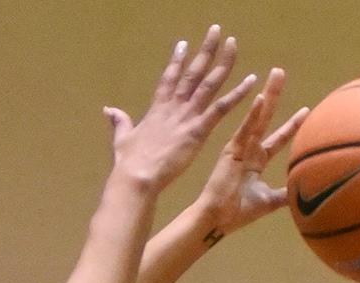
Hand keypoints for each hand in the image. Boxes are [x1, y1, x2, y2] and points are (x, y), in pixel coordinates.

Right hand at [106, 26, 257, 191]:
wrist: (137, 175)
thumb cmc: (129, 161)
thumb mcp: (122, 137)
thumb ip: (119, 121)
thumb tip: (108, 109)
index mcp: (157, 108)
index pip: (170, 78)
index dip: (177, 60)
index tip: (184, 43)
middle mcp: (174, 106)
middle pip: (193, 72)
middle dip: (205, 50)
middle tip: (216, 30)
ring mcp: (187, 116)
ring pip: (209, 83)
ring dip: (223, 63)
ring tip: (233, 43)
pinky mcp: (198, 130)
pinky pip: (221, 108)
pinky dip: (237, 94)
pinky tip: (251, 81)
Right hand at [188, 67, 309, 240]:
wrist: (218, 218)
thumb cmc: (238, 211)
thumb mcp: (269, 201)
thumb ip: (285, 195)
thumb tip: (305, 196)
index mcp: (256, 160)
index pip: (278, 138)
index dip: (292, 126)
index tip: (306, 112)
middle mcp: (249, 149)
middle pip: (266, 118)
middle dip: (274, 95)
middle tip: (280, 72)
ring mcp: (240, 147)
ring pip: (258, 117)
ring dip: (268, 95)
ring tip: (276, 73)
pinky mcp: (231, 150)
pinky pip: (245, 129)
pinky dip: (252, 115)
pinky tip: (260, 98)